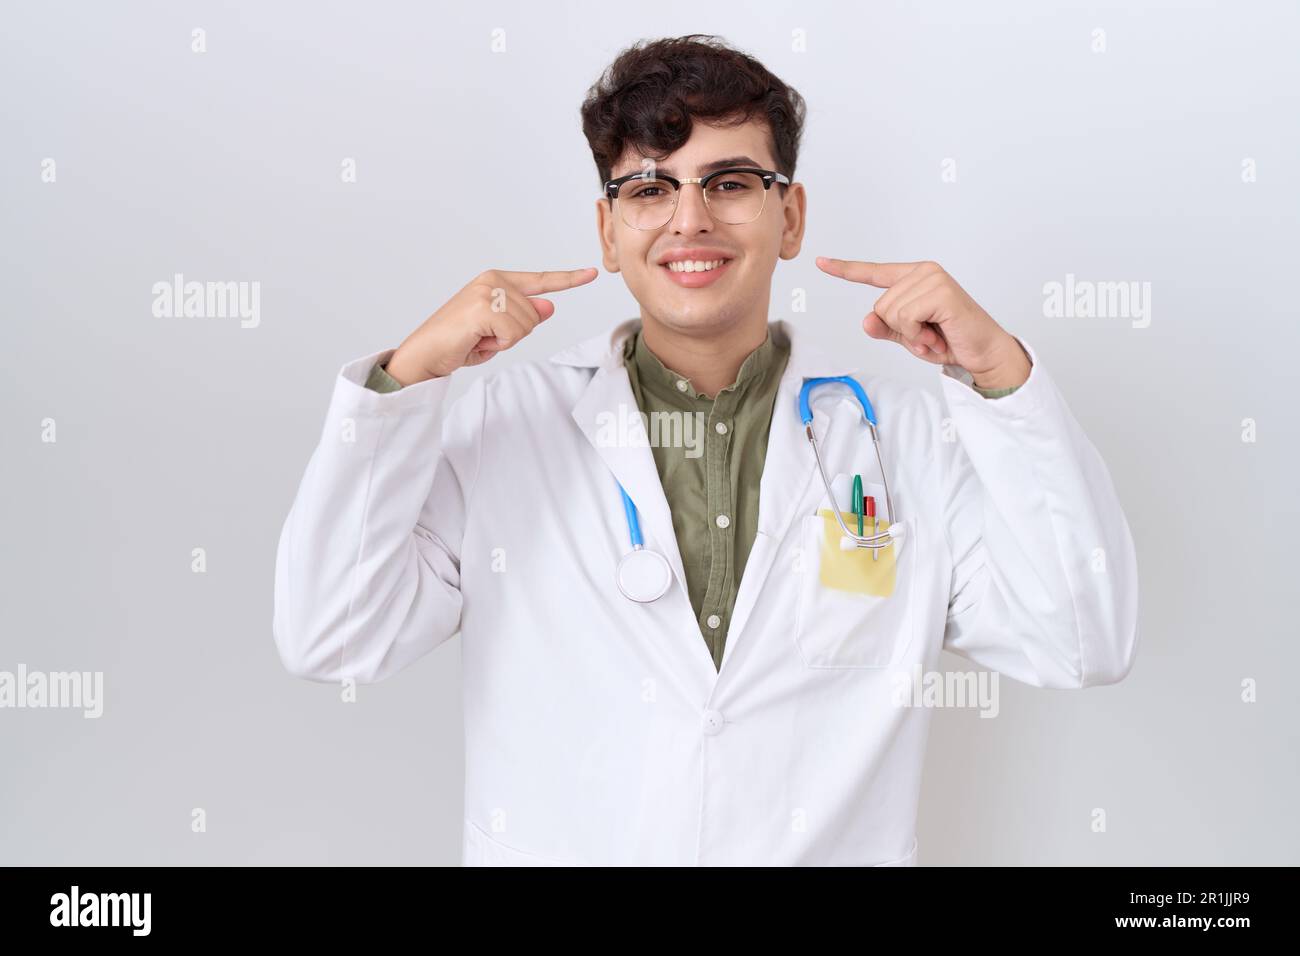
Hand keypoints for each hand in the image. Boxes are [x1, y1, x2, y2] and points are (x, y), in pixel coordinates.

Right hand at [385, 267, 598, 383]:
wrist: (426, 353)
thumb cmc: (458, 342)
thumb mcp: (499, 331)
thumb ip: (524, 316)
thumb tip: (549, 306)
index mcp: (497, 280)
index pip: (540, 281)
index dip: (568, 279)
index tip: (591, 274)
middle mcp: (493, 280)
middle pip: (535, 315)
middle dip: (513, 335)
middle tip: (484, 337)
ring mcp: (487, 291)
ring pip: (526, 326)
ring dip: (504, 341)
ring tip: (478, 338)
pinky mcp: (482, 307)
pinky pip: (513, 333)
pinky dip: (497, 345)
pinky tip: (476, 340)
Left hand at [814, 258, 1030, 389]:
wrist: (982, 353)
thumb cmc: (949, 341)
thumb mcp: (908, 337)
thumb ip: (885, 328)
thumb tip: (866, 320)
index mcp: (913, 277)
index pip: (873, 273)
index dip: (845, 270)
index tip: (820, 262)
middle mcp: (923, 271)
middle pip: (879, 305)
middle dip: (900, 329)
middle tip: (927, 334)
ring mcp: (932, 278)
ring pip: (890, 312)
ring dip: (910, 334)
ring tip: (933, 335)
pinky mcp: (941, 291)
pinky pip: (905, 318)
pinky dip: (917, 335)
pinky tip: (936, 336)